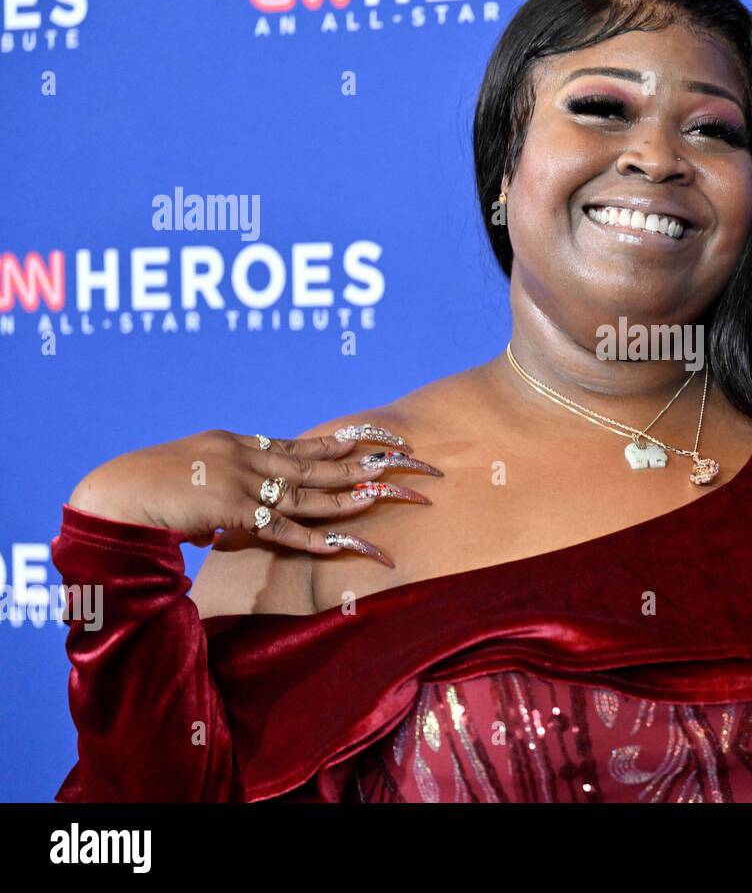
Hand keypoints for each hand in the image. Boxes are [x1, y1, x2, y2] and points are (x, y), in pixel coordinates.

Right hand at [67, 425, 442, 566]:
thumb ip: (221, 500)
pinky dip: (316, 537)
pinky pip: (283, 529)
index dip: (340, 444)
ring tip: (391, 495)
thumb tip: (231, 526)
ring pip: (310, 492)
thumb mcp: (192, 483)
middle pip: (319, 463)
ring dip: (352, 496)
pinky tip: (347, 541)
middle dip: (365, 464)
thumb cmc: (144, 491)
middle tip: (407, 462)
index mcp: (240, 445)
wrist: (113, 492)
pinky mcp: (233, 511)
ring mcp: (243, 483)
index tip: (372, 441)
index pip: (301, 445)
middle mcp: (249, 457)